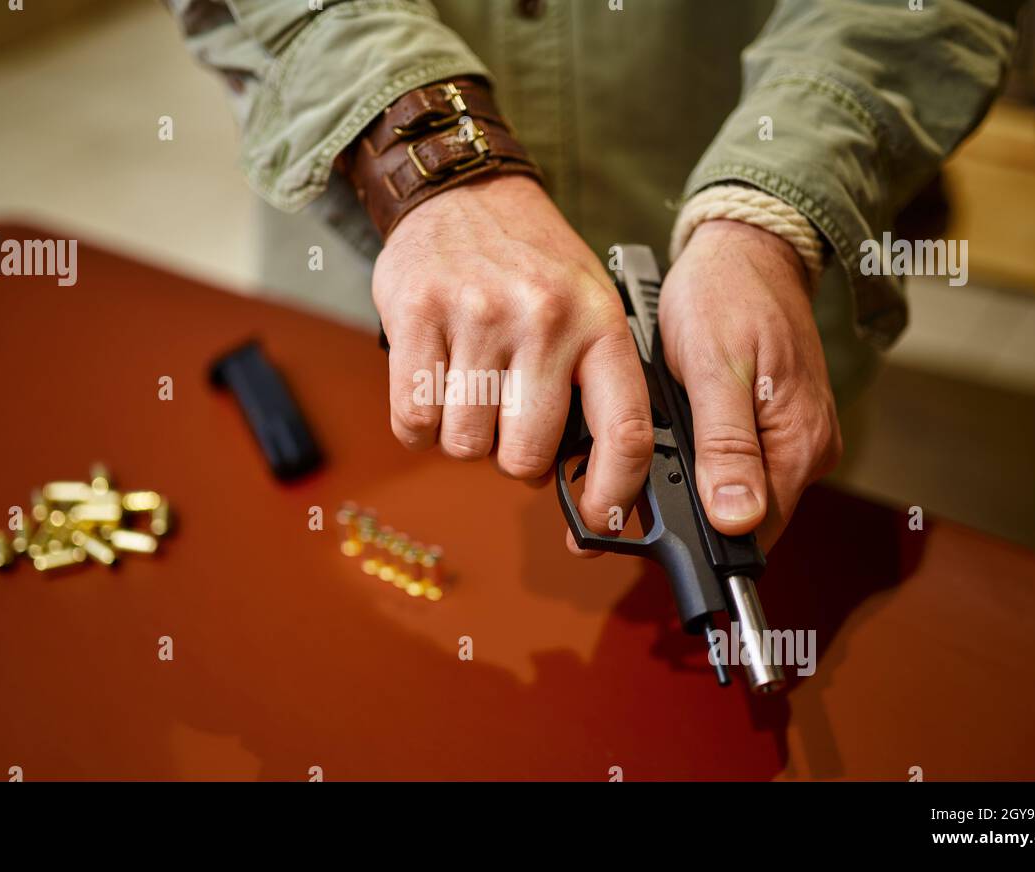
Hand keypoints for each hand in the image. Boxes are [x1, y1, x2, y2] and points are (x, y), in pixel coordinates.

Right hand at [372, 174, 653, 553]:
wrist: (466, 191)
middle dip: (514, 461)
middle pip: (524, 455)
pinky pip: (412, 419)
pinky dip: (419, 426)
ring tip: (472, 394)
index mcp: (599, 324)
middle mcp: (543, 319)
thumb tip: (596, 491)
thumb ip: (595, 388)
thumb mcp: (590, 309)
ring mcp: (477, 315)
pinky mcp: (417, 314)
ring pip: (464, 445)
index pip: (622, 431)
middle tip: (510, 427)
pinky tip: (435, 389)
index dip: (611, 494)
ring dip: (464, 439)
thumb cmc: (533, 266)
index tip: (598, 521)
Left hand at [657, 219, 841, 549]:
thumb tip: (737, 519)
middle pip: (743, 517)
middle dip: (687, 511)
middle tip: (630, 482)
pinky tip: (673, 432)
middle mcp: (807, 451)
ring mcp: (793, 438)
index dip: (698, 537)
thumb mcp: (715, 369)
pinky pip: (736, 462)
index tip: (644, 525)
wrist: (745, 247)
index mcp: (800, 445)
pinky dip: (700, 456)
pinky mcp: (774, 424)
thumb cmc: (728, 294)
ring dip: (691, 483)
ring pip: (735, 492)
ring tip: (648, 450)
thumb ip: (726, 446)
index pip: (752, 533)